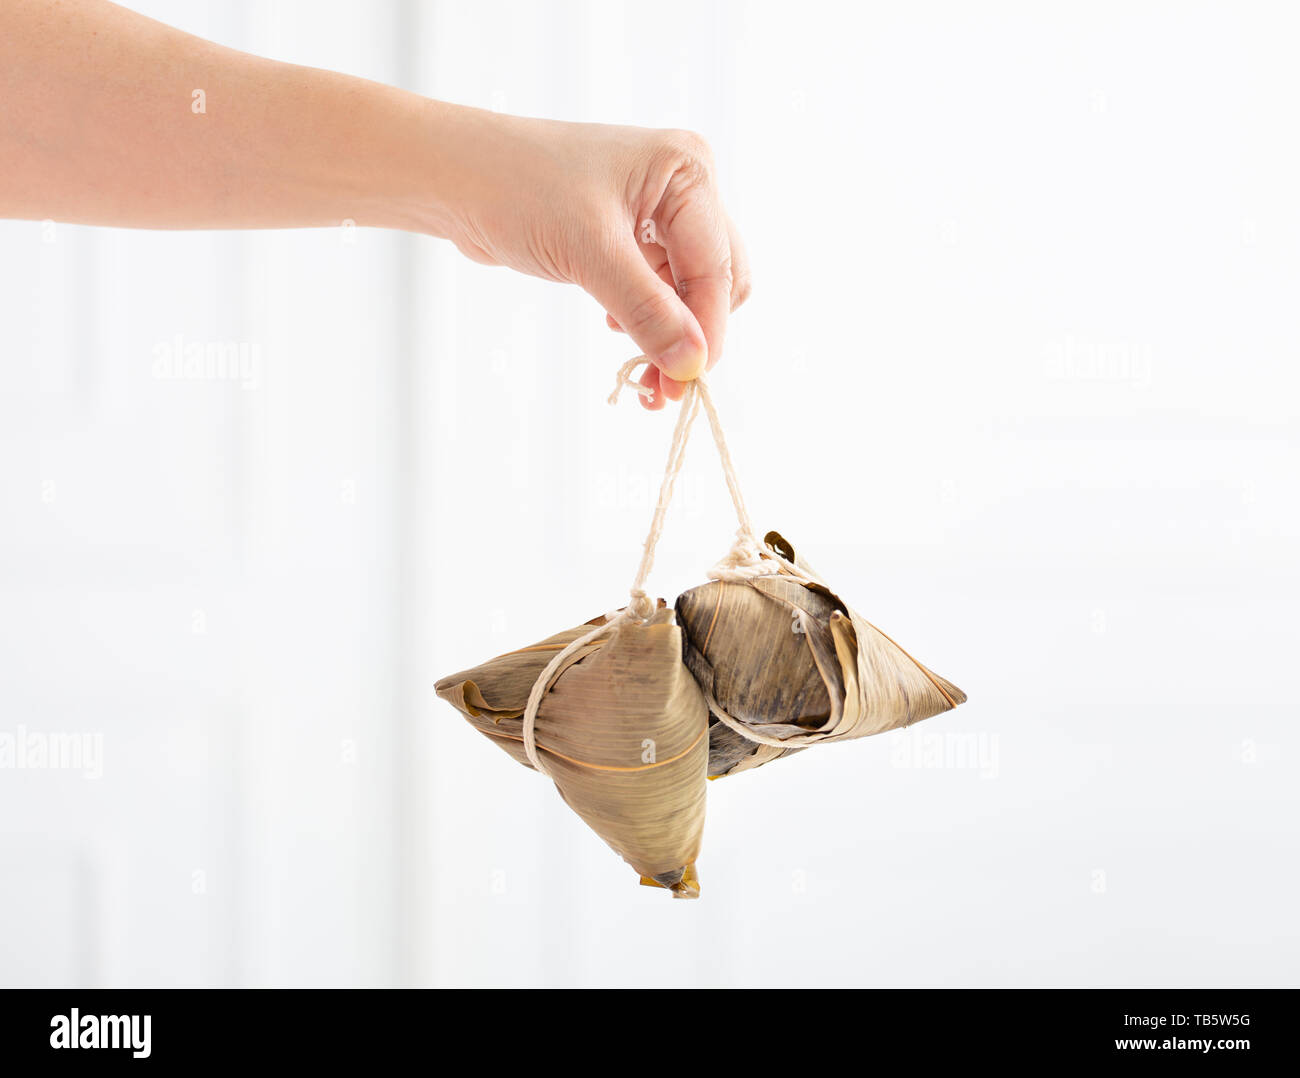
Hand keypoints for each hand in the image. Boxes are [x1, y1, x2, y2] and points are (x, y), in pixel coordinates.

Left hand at [435, 114, 751, 408]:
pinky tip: (624, 340)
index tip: (689, 382)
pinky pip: (661, 292)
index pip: (719, 265)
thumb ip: (647, 310)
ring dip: (673, 338)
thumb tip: (692, 365)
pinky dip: (651, 323)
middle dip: (696, 336)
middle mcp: (682, 187)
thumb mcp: (589, 252)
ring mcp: (658, 213)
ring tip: (647, 386)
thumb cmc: (518, 190)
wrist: (456, 177)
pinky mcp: (631, 238)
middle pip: (717, 280)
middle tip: (666, 390)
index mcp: (687, 170)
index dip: (708, 329)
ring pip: (690, 292)